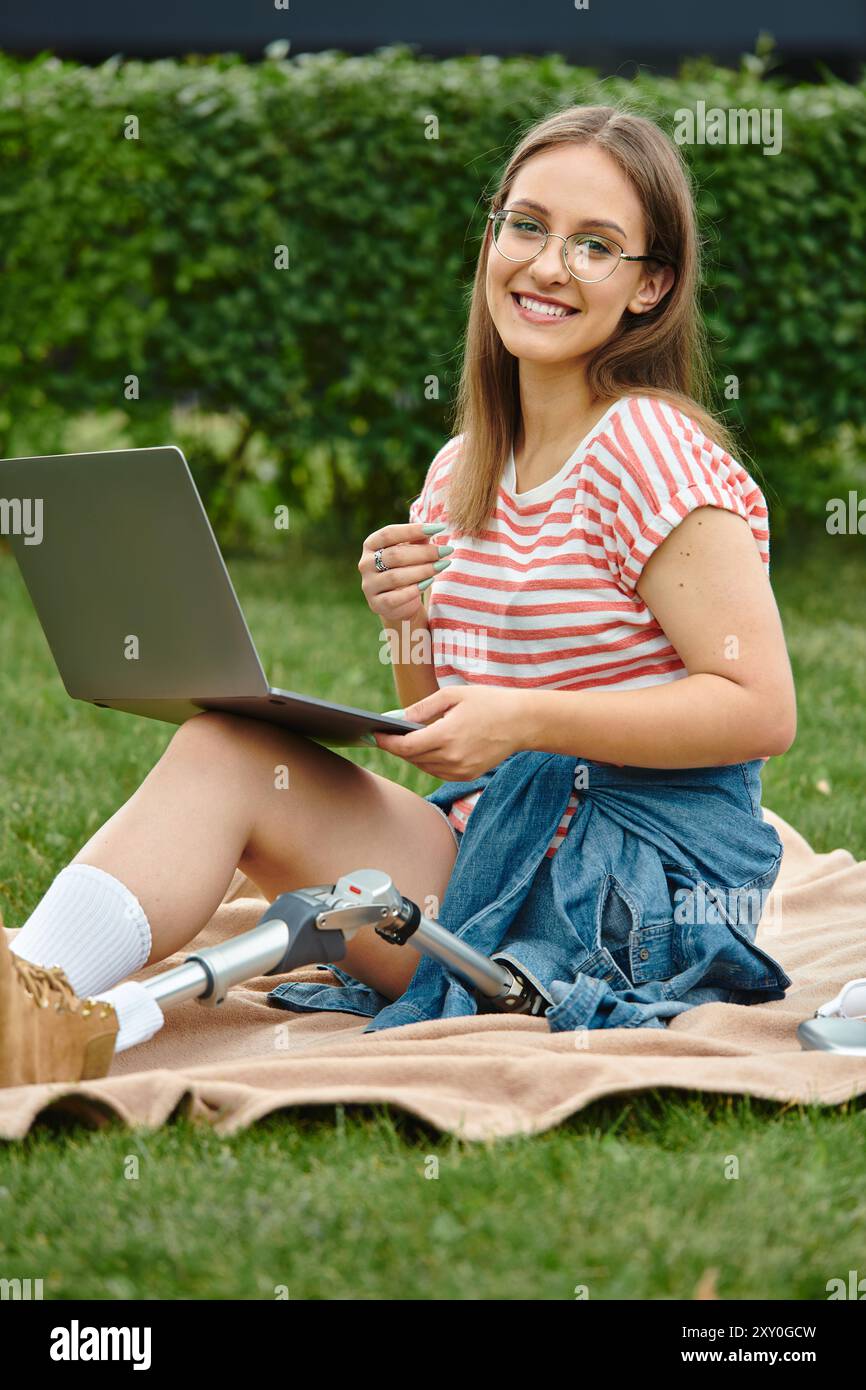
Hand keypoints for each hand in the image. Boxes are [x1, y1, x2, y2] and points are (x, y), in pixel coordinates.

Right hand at [358, 522, 452, 622]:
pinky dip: (415, 589)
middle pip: (395, 555)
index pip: (389, 534)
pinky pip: (397, 597)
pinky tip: (429, 582)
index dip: (413, 530)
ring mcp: (369, 585)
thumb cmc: (405, 569)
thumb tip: (434, 528)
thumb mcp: (410, 551)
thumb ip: (418, 540)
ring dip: (423, 570)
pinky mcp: (376, 604)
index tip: (438, 528)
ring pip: (396, 577)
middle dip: (424, 552)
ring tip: (442, 565)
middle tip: (445, 551)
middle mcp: (365, 564)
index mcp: (371, 545)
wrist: (399, 602)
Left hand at [371, 685, 529, 779]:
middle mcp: (452, 757)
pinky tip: (426, 748)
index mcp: (447, 735)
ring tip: (403, 741)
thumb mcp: (453, 695)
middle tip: (385, 735)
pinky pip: (438, 772)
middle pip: (412, 757)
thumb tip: (399, 719)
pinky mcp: (467, 775)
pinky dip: (428, 762)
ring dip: (412, 755)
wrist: (522, 722)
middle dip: (397, 747)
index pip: (407, 746)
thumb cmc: (488, 702)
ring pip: (424, 766)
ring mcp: (461, 770)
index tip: (376, 735)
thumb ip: (423, 707)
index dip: (388, 742)